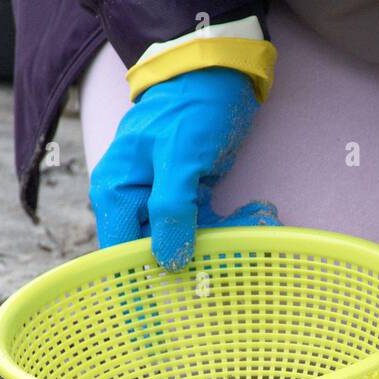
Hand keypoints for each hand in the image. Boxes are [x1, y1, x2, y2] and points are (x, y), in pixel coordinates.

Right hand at [89, 67, 278, 268]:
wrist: (219, 71)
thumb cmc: (191, 108)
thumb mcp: (180, 158)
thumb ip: (170, 210)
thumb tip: (168, 261)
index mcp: (117, 194)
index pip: (120, 255)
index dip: (142, 285)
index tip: (172, 307)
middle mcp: (134, 201)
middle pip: (158, 254)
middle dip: (199, 261)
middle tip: (238, 259)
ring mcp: (164, 200)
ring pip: (190, 243)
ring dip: (228, 241)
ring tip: (261, 221)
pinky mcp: (191, 196)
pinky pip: (210, 226)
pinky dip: (236, 225)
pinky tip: (262, 213)